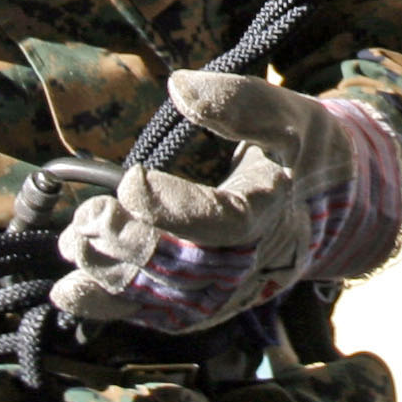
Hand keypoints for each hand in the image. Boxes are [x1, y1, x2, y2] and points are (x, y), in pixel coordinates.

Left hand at [50, 74, 401, 334]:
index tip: (132, 181)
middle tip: (89, 216)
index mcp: (272, 211)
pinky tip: (73, 291)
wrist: (328, 205)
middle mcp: (251, 263)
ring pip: (166, 300)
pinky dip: (114, 307)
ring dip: (114, 277)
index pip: (222, 221)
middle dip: (130, 243)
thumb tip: (178, 85)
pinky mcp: (206, 305)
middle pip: (186, 268)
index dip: (174, 208)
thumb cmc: (301, 151)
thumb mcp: (287, 113)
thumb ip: (239, 99)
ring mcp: (227, 291)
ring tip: (74, 245)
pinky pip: (158, 317)